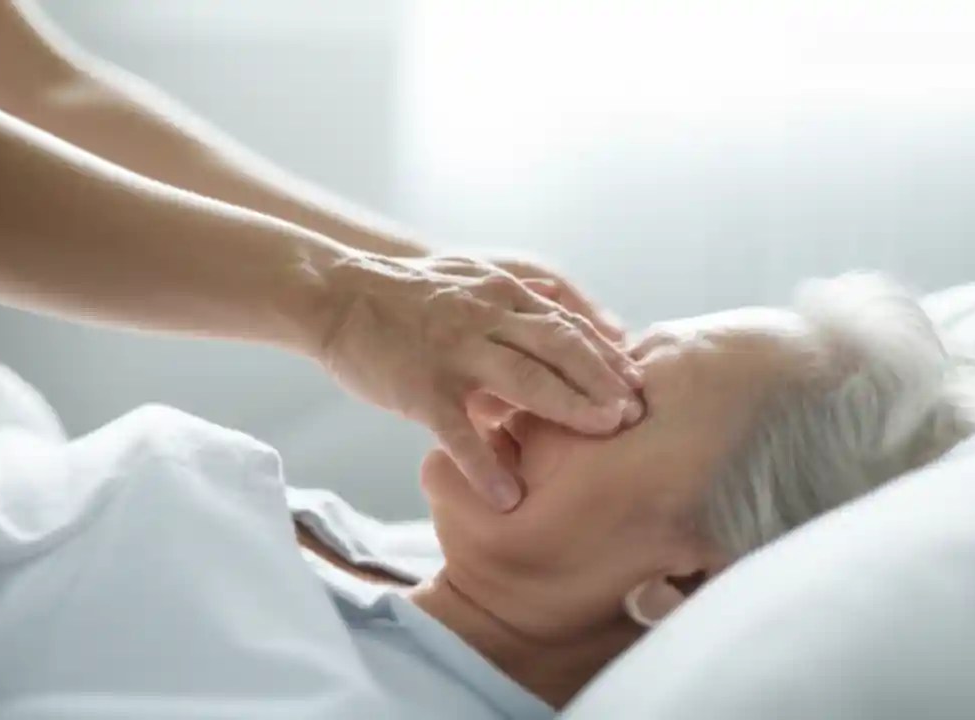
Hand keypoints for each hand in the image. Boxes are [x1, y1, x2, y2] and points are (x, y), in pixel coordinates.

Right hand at [318, 253, 644, 510]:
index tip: (637, 381)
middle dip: (603, 379)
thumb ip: (513, 297)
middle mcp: (485, 318)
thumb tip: (559, 310)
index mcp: (499, 295)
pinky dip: (486, 466)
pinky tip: (508, 496)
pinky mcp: (422, 388)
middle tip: (634, 412)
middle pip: (559, 348)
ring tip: (602, 434)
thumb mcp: (468, 278)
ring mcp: (455, 352)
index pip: (566, 324)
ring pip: (525, 380)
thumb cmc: (405, 295)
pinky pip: (460, 433)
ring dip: (569, 408)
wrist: (337, 296)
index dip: (605, 353)